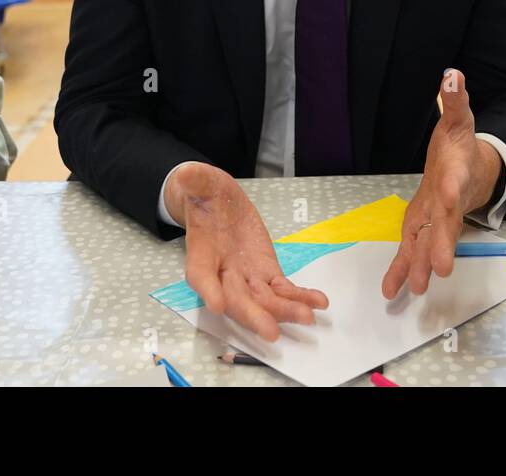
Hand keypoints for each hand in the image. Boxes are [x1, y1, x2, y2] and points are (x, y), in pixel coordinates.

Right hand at [167, 162, 327, 341]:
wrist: (217, 201)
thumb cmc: (205, 193)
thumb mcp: (198, 182)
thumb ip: (194, 180)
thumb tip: (187, 174)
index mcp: (200, 255)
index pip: (201, 276)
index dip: (209, 291)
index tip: (217, 304)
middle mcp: (222, 274)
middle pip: (236, 299)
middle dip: (254, 315)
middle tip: (270, 330)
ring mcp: (246, 276)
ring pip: (264, 300)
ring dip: (284, 310)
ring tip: (306, 316)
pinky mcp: (266, 272)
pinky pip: (283, 289)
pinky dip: (299, 297)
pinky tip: (318, 303)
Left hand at [382, 69, 501, 299]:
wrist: (471, 172)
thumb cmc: (460, 146)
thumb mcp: (458, 119)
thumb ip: (455, 100)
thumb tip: (452, 74)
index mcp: (455, 175)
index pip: (455, 183)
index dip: (453, 191)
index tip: (451, 199)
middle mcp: (448, 203)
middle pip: (446, 225)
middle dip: (443, 246)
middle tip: (441, 268)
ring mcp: (436, 220)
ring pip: (430, 245)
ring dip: (423, 265)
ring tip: (417, 287)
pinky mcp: (422, 230)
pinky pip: (412, 252)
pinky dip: (401, 271)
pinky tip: (392, 291)